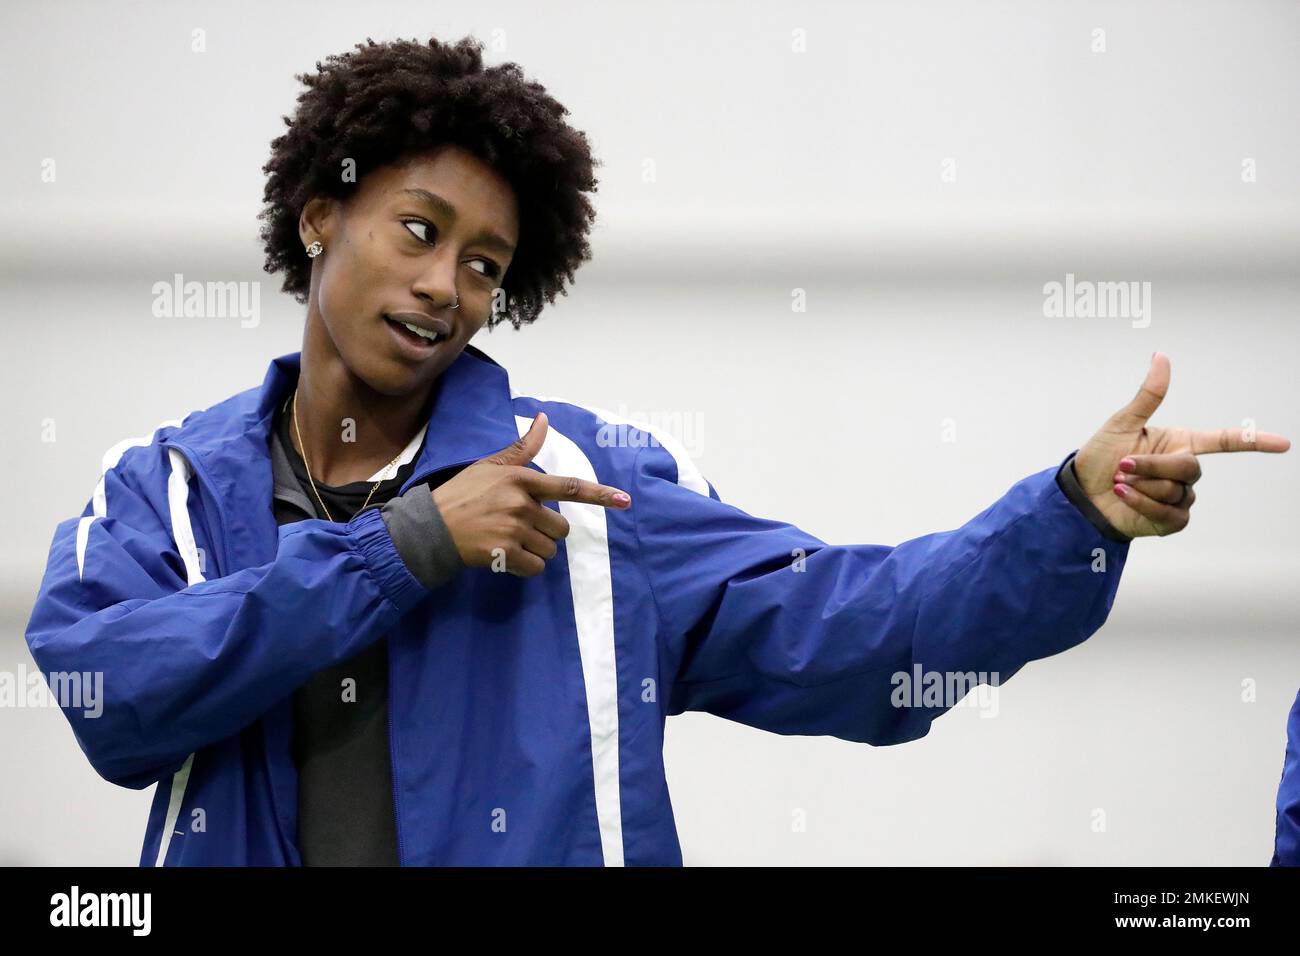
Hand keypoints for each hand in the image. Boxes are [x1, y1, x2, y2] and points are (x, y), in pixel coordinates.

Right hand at [432, 411, 631, 574]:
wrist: (432, 527)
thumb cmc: (463, 494)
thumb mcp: (491, 466)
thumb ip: (523, 448)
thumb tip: (545, 418)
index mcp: (521, 480)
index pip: (569, 488)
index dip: (600, 495)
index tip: (624, 500)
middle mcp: (522, 504)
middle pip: (562, 527)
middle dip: (547, 530)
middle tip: (520, 526)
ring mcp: (514, 529)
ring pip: (550, 549)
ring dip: (536, 550)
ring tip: (509, 540)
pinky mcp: (505, 554)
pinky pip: (535, 567)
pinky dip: (526, 566)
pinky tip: (506, 556)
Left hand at [1073, 353, 1289, 537]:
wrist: (1082, 494)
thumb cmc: (1101, 457)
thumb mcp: (1122, 423)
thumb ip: (1148, 395)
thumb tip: (1161, 356)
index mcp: (1180, 443)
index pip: (1224, 441)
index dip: (1253, 441)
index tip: (1283, 443)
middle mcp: (1184, 469)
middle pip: (1189, 467)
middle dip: (1152, 466)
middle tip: (1122, 466)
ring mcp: (1180, 497)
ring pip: (1175, 490)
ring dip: (1141, 486)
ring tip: (1119, 483)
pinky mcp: (1171, 521)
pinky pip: (1168, 513)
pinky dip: (1141, 504)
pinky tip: (1124, 498)